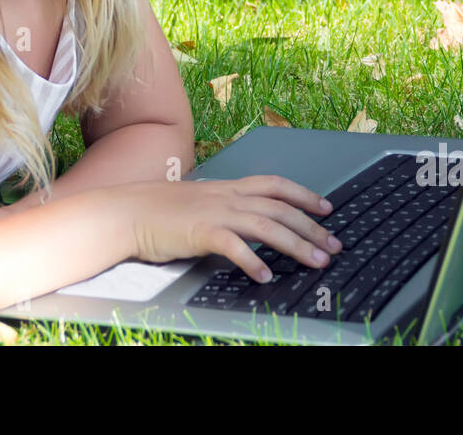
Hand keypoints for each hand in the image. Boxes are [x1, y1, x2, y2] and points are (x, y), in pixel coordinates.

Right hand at [124, 175, 341, 283]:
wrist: (128, 211)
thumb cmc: (160, 211)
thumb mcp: (201, 202)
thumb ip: (225, 209)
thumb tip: (246, 224)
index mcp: (228, 188)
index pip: (276, 186)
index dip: (305, 195)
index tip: (327, 208)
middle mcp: (227, 196)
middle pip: (281, 209)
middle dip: (312, 227)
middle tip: (335, 246)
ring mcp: (215, 212)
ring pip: (267, 226)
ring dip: (296, 245)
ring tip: (317, 262)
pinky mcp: (201, 232)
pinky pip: (234, 246)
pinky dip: (253, 261)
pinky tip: (266, 276)